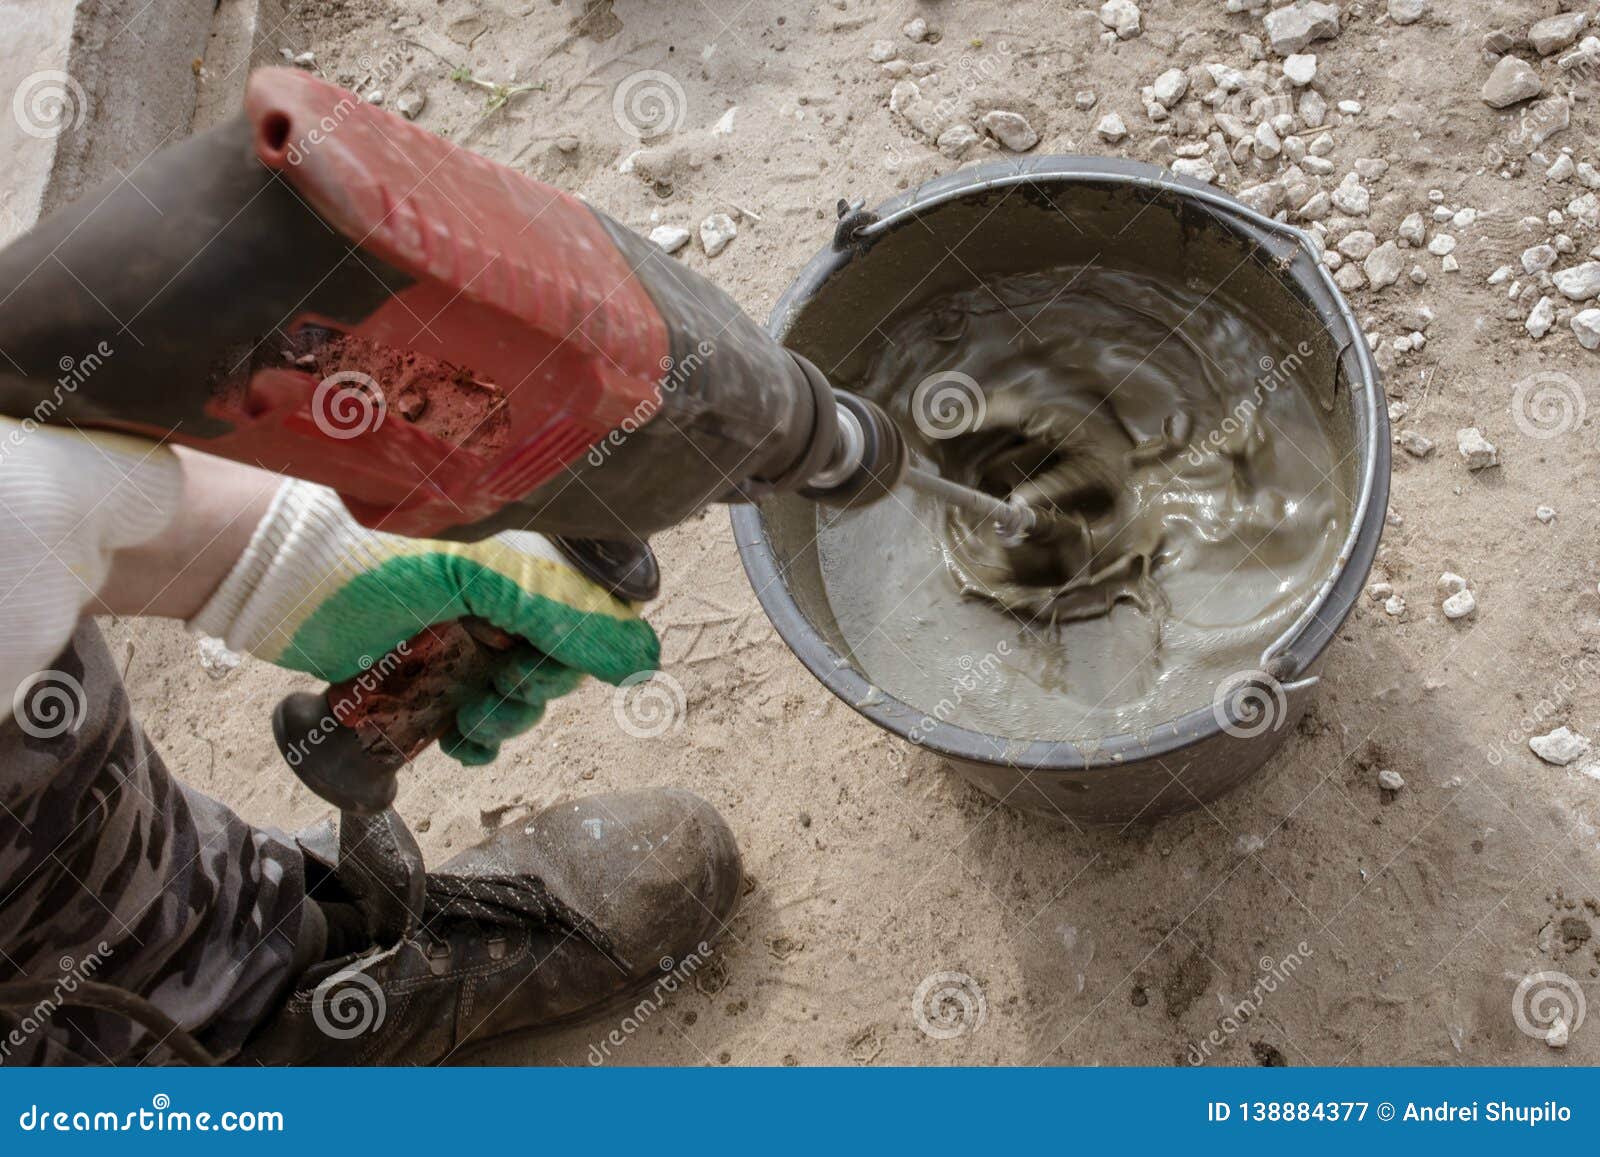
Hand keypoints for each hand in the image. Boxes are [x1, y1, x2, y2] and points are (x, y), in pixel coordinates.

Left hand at [191, 481, 658, 764]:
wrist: (258, 575)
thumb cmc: (361, 555)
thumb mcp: (474, 572)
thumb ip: (559, 607)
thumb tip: (641, 658)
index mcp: (522, 543)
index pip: (597, 600)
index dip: (590, 643)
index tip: (552, 664)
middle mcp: (501, 580)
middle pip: (562, 652)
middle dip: (538, 688)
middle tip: (501, 693)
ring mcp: (462, 623)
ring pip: (519, 688)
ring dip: (507, 718)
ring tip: (471, 725)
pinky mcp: (424, 663)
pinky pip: (474, 708)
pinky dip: (476, 735)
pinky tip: (457, 743)